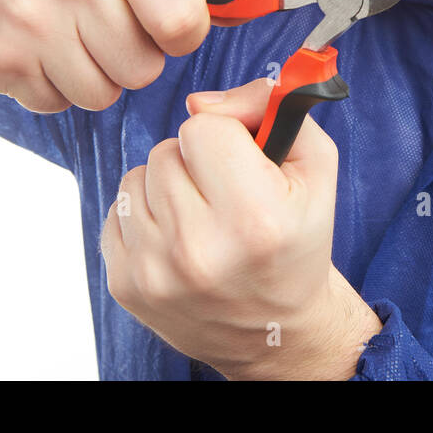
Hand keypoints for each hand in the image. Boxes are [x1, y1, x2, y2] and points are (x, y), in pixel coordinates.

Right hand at [0, 0, 232, 111]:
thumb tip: (251, 8)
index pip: (185, 20)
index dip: (181, 30)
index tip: (162, 17)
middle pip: (144, 68)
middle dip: (136, 54)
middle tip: (109, 23)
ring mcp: (29, 20)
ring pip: (103, 94)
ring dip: (98, 74)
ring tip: (76, 34)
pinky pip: (59, 103)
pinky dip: (57, 84)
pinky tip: (45, 47)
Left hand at [99, 78, 382, 379]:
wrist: (276, 331)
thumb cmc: (297, 239)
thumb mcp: (314, 167)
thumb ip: (272, 108)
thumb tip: (202, 101)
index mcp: (255, 218)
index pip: (203, 128)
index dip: (227, 134)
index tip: (245, 160)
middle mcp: (200, 250)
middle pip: (167, 150)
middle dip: (197, 160)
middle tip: (226, 194)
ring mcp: (156, 272)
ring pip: (137, 176)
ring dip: (167, 185)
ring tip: (202, 215)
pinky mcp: (125, 285)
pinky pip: (118, 210)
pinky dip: (146, 215)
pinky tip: (177, 237)